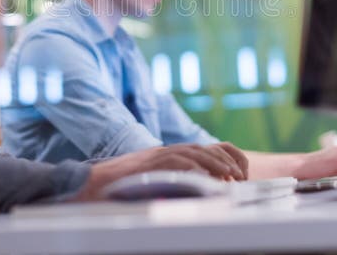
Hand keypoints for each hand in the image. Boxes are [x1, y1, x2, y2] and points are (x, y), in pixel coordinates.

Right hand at [75, 143, 248, 200]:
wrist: (95, 183)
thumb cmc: (124, 186)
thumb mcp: (156, 180)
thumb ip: (177, 179)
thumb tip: (205, 189)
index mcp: (172, 154)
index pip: (208, 148)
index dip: (228, 157)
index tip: (240, 173)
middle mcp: (169, 151)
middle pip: (208, 147)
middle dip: (229, 160)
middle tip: (241, 177)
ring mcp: (161, 156)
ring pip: (197, 152)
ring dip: (218, 164)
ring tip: (232, 177)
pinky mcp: (153, 164)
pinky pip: (181, 162)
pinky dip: (198, 169)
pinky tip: (209, 179)